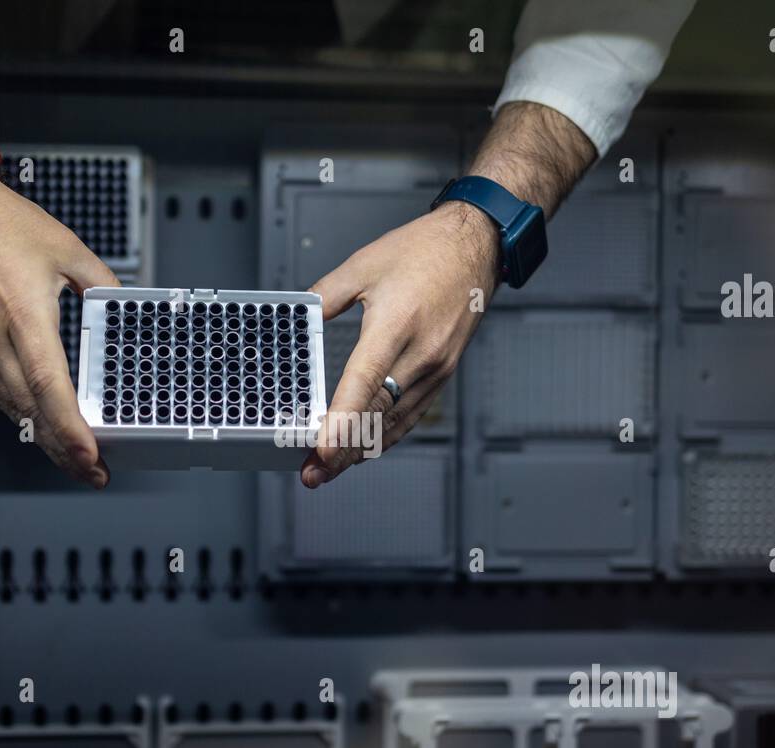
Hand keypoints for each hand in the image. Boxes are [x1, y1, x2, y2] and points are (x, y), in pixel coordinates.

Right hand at [0, 166, 117, 487]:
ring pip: (12, 407)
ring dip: (42, 438)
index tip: (90, 455)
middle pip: (30, 409)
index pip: (48, 384)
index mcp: (22, 312)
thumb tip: (124, 311)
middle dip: (63, 448)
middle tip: (94, 472)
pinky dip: (23, 414)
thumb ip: (102, 285)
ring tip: (74, 460)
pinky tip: (41, 426)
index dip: (70, 427)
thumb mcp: (68, 248)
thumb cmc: (1, 222)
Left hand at [300, 101, 595, 488]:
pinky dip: (386, 436)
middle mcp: (421, 354)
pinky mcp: (443, 373)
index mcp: (396, 325)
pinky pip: (411, 415)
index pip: (364, 384)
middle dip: (342, 450)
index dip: (342, 422)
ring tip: (329, 470)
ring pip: (394, 422)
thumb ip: (324, 295)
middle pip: (377, 415)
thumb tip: (298, 316)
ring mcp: (436, 368)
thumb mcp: (363, 264)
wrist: (476, 246)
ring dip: (362, 450)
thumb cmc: (426, 251)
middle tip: (311, 474)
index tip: (322, 450)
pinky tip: (366, 449)